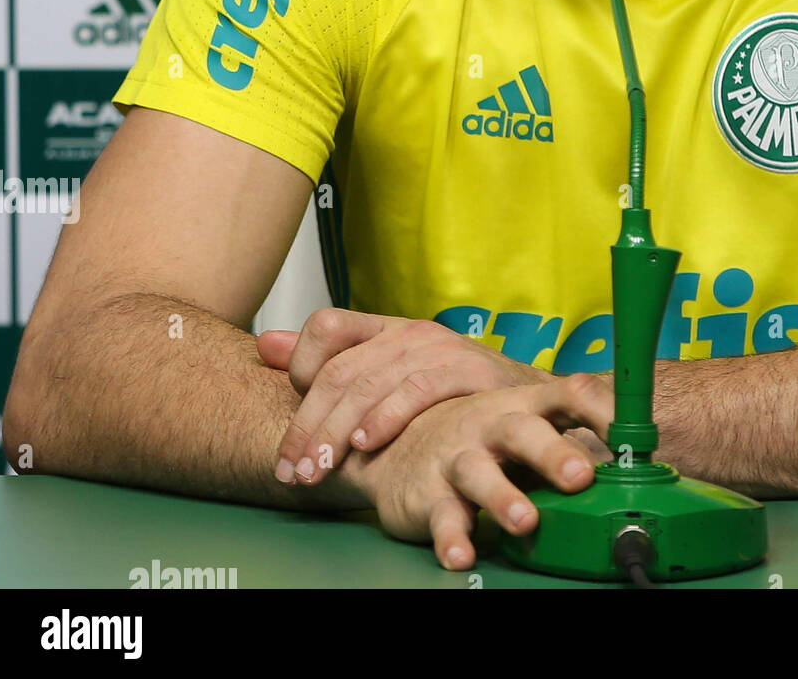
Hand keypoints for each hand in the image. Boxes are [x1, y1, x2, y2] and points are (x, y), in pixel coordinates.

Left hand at [258, 308, 550, 485]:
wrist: (533, 408)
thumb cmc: (457, 399)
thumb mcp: (392, 377)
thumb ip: (330, 362)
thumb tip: (264, 345)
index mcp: (388, 328)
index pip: (326, 326)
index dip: (297, 370)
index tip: (291, 429)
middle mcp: (410, 331)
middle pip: (340, 370)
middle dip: (308, 425)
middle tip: (291, 471)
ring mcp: (441, 347)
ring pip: (370, 383)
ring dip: (336, 433)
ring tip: (316, 471)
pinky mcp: (469, 369)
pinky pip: (417, 388)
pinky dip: (387, 416)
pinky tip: (368, 445)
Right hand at [344, 374, 613, 568]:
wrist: (399, 442)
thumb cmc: (483, 437)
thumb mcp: (527, 431)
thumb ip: (570, 446)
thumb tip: (635, 475)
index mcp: (526, 405)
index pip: (569, 394)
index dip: (602, 409)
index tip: (631, 434)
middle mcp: (492, 424)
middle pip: (524, 431)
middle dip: (552, 452)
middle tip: (580, 476)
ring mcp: (458, 456)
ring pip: (479, 472)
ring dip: (504, 497)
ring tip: (527, 522)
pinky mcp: (428, 493)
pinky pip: (441, 515)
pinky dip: (451, 536)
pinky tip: (463, 554)